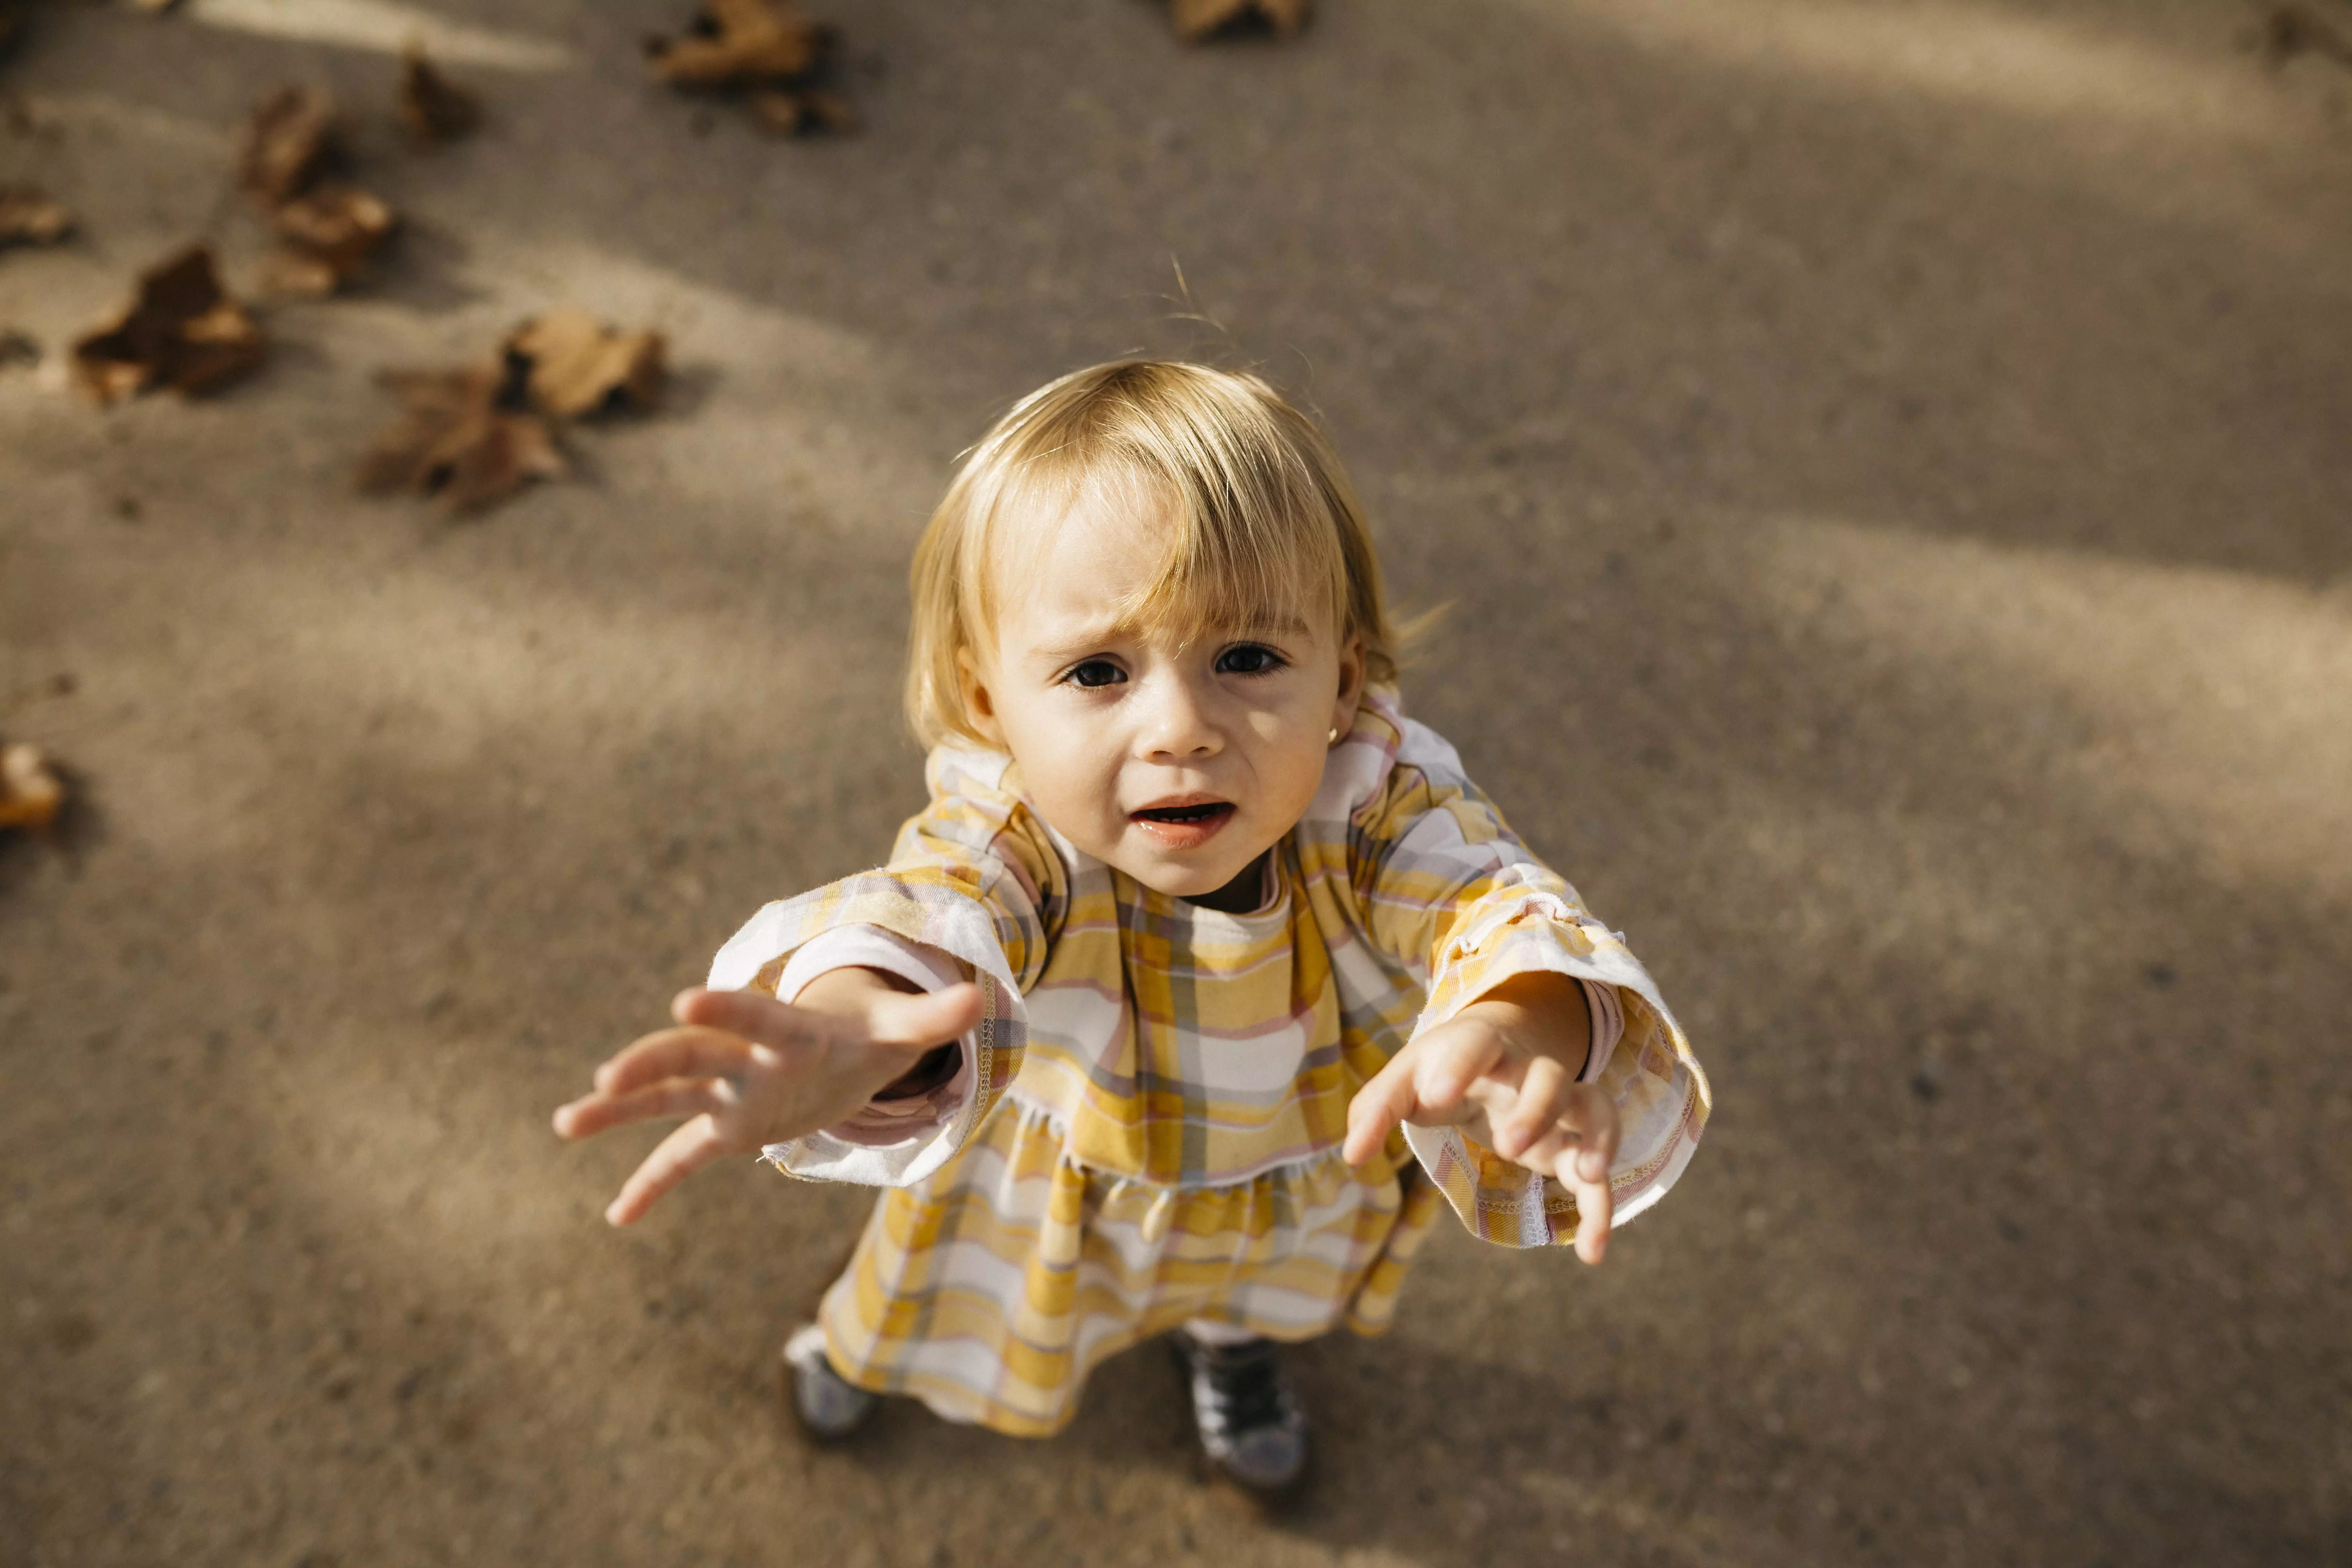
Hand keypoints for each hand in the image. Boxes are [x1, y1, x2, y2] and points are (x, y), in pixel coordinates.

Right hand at [552, 973, 981, 1225]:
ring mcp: (729, 1093)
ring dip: (619, 1111)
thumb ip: (933, 1017)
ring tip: (566, 1122)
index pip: (754, 1017)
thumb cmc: (869, 1035)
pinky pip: (680, 1157)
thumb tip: (985, 997)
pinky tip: (616, 1217)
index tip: (686, 1001)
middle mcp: (746, 1059)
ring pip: (667, 1099)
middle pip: (692, 1057)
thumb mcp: (902, 1030)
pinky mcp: (726, 1127)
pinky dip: (651, 1184)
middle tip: (606, 1079)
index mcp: (787, 1031)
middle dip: (651, 1063)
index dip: (726, 1010)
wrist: (842, 1049)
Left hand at [1341, 973, 1619, 1263]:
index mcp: (1480, 1048)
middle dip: (1536, 1109)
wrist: (1498, 1051)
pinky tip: (1591, 1252)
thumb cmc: (1441, 1069)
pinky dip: (1601, 1210)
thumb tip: (1352, 1156)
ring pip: (1592, 1110)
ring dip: (1596, 1140)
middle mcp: (1527, 1073)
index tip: (1437, 1096)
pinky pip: (1599, 1173)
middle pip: (1549, 1077)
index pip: (1475, 1045)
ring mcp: (1559, 1106)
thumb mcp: (1404, 1081)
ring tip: (1585, 1176)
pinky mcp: (1571, 1145)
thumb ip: (1375, 1110)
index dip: (1460, 1067)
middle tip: (1508, 1145)